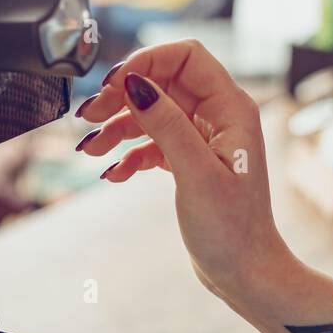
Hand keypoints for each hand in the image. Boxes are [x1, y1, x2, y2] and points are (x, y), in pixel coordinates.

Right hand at [76, 41, 322, 332]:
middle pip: (162, 84)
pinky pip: (153, 145)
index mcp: (231, 109)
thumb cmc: (232, 231)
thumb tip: (136, 85)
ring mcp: (204, 141)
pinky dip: (130, 155)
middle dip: (122, 97)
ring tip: (90, 149)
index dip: (145, 63)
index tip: (111, 87)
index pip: (185, 58)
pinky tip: (113, 174)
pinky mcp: (190, 164)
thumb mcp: (196, 174)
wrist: (245, 273)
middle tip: (88, 117)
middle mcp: (219, 118)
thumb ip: (166, 124)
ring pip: (152, 115)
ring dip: (118, 128)